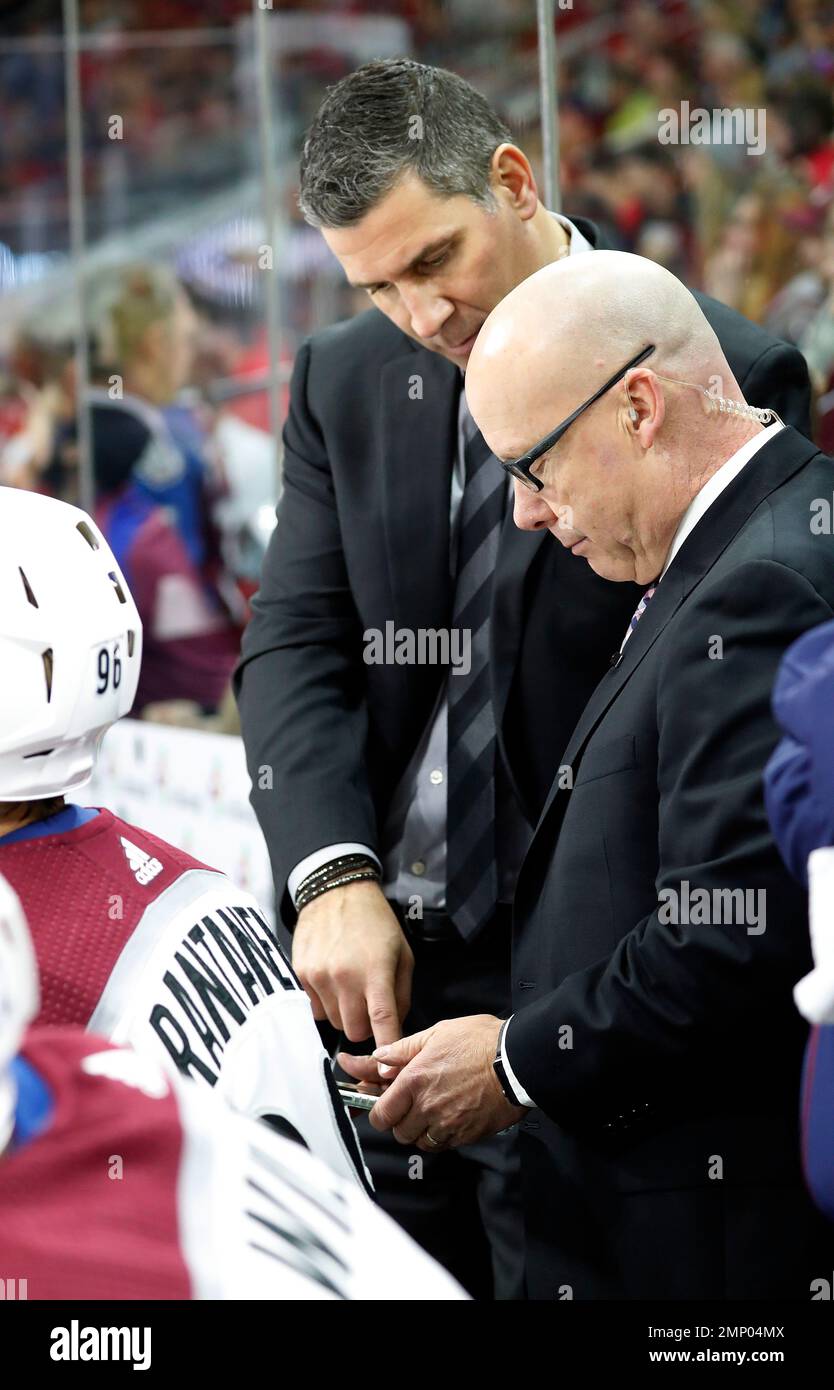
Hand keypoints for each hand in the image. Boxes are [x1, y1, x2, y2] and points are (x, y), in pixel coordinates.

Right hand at [293, 879, 413, 1047]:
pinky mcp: (300, 974)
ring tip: (349, 984)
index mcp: (375, 970)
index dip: (386, 1049)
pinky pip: (314, 1008)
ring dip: (344, 1012)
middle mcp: (344, 976)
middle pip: (355, 1031)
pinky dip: (325, 1002)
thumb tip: (393, 1030)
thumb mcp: (402, 953)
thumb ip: (401, 995)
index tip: (389, 1072)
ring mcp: (318, 976)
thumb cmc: (375, 923)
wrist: (335, 892)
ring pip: (334, 1022)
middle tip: (369, 1002)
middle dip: (365, 1024)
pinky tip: (332, 979)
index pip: (382, 1021)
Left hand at [343, 1015, 526, 1150]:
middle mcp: (428, 1106)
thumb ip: (404, 1048)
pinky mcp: (467, 1135)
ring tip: (432, 1113)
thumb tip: (380, 1058)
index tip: (384, 1108)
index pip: (381, 1114)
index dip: (379, 1113)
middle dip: (401, 1122)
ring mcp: (448, 1124)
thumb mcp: (438, 1033)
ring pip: (421, 1143)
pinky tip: (450, 1118)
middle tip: (411, 1107)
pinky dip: (443, 1136)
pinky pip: (444, 1145)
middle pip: (399, 1133)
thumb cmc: (481, 1041)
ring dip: (422, 1132)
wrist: (517, 1060)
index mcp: (415, 1080)